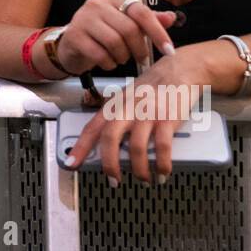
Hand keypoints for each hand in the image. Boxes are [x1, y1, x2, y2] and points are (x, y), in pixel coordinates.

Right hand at [54, 0, 177, 74]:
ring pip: (114, 42)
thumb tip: (172, 17)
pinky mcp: (74, 36)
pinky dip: (109, 63)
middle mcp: (97, 4)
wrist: (71, 45)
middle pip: (129, 29)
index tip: (169, 50)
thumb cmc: (103, 34)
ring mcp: (83, 19)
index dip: (158, 32)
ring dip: (123, 57)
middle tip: (142, 59)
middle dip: (140, 49)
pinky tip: (108, 63)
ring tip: (122, 59)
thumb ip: (148, 21)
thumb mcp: (127, 24)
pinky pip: (99, 54)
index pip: (141, 12)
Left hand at [65, 52, 205, 184]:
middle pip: (110, 138)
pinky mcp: (168, 118)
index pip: (92, 127)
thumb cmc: (153, 86)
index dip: (80, 147)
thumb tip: (105, 140)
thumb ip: (117, 115)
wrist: (180, 69)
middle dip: (109, 164)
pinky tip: (163, 173)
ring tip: (143, 180)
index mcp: (115, 105)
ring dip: (139, 170)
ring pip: (136, 148)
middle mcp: (128, 108)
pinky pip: (162, 147)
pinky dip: (162, 164)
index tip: (70, 163)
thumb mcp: (128, 96)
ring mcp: (148, 113)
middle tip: (113, 180)